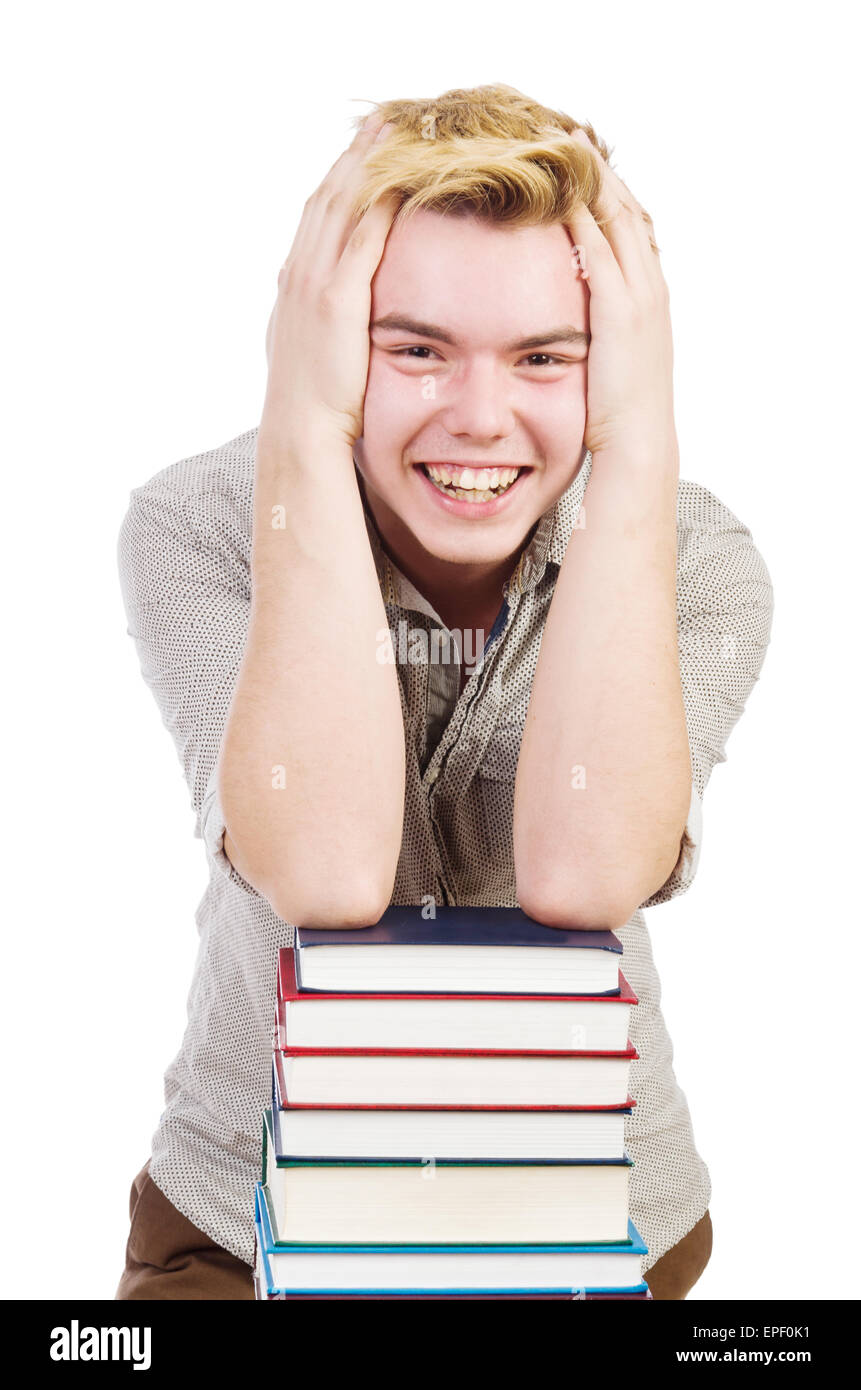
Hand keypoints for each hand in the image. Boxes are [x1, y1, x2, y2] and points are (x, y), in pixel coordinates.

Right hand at [259, 115, 399, 453]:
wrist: (301, 435)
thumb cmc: (314, 410)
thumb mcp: (309, 355)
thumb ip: (314, 322)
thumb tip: (318, 309)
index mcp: (293, 283)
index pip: (317, 215)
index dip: (340, 178)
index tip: (363, 149)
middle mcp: (298, 272)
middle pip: (329, 195)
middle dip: (355, 155)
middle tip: (383, 118)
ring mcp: (315, 282)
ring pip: (344, 202)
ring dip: (370, 162)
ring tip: (398, 126)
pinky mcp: (338, 297)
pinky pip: (363, 232)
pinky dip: (382, 197)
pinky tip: (406, 173)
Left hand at [565, 133, 677, 467]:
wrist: (639, 447)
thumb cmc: (617, 417)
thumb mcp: (611, 362)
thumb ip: (597, 331)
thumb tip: (568, 320)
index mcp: (649, 296)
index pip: (629, 224)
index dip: (606, 187)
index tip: (579, 156)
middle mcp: (649, 285)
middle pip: (624, 206)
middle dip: (597, 166)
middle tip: (567, 128)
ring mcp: (638, 294)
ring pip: (614, 214)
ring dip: (588, 174)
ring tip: (559, 136)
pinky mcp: (618, 309)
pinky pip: (596, 245)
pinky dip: (578, 211)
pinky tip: (556, 185)